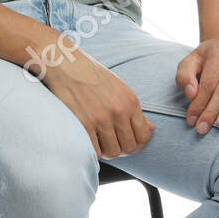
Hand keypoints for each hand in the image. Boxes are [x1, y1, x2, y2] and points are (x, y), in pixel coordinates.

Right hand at [39, 41, 155, 158]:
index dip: (139, 145)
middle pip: (129, 147)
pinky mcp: (83, 124)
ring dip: (108, 151)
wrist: (66, 65)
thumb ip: (135, 111)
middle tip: (113, 144)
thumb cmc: (92, 76)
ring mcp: (101, 119)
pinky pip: (95, 150)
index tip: (130, 143)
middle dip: (123, 149)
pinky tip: (90, 141)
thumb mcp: (120, 89)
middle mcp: (118, 111)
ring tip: (101, 142)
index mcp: (130, 101)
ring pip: (113, 152)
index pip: (144, 135)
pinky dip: (94, 150)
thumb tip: (152, 128)